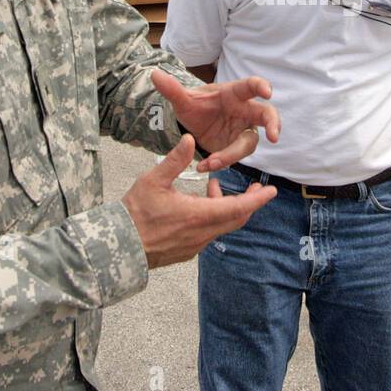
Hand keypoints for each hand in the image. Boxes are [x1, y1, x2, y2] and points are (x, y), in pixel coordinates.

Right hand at [122, 134, 276, 268]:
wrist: (118, 247)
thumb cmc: (135, 213)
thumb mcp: (153, 181)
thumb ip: (175, 160)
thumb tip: (190, 139)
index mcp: (198, 215)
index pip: (238, 208)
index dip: (257, 199)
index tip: (271, 191)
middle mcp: (201, 233)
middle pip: (235, 219)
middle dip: (248, 202)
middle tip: (255, 188)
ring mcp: (195, 245)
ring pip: (221, 225)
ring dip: (225, 207)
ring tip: (214, 187)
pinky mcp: (187, 251)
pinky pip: (209, 233)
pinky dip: (213, 217)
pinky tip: (199, 204)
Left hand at [151, 70, 280, 172]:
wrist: (191, 126)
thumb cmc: (195, 107)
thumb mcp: (182, 100)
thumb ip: (172, 90)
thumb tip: (154, 74)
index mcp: (233, 93)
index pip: (251, 86)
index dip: (262, 87)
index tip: (268, 92)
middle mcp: (244, 111)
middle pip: (267, 115)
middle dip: (274, 124)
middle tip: (274, 137)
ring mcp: (243, 130)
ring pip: (249, 143)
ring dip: (232, 154)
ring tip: (211, 162)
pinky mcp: (237, 147)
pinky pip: (235, 157)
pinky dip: (221, 162)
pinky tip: (205, 166)